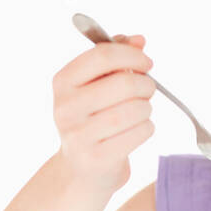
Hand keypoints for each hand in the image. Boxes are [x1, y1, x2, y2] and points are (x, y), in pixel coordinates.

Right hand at [52, 33, 154, 199]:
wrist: (82, 170)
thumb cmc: (93, 120)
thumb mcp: (96, 86)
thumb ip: (115, 59)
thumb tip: (139, 40)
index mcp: (63, 82)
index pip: (102, 56)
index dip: (132, 55)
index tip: (146, 62)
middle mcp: (66, 107)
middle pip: (123, 83)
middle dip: (145, 84)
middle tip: (148, 89)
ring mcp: (79, 135)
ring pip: (134, 109)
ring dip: (147, 108)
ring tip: (141, 111)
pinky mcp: (97, 158)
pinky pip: (139, 132)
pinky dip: (147, 128)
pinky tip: (138, 129)